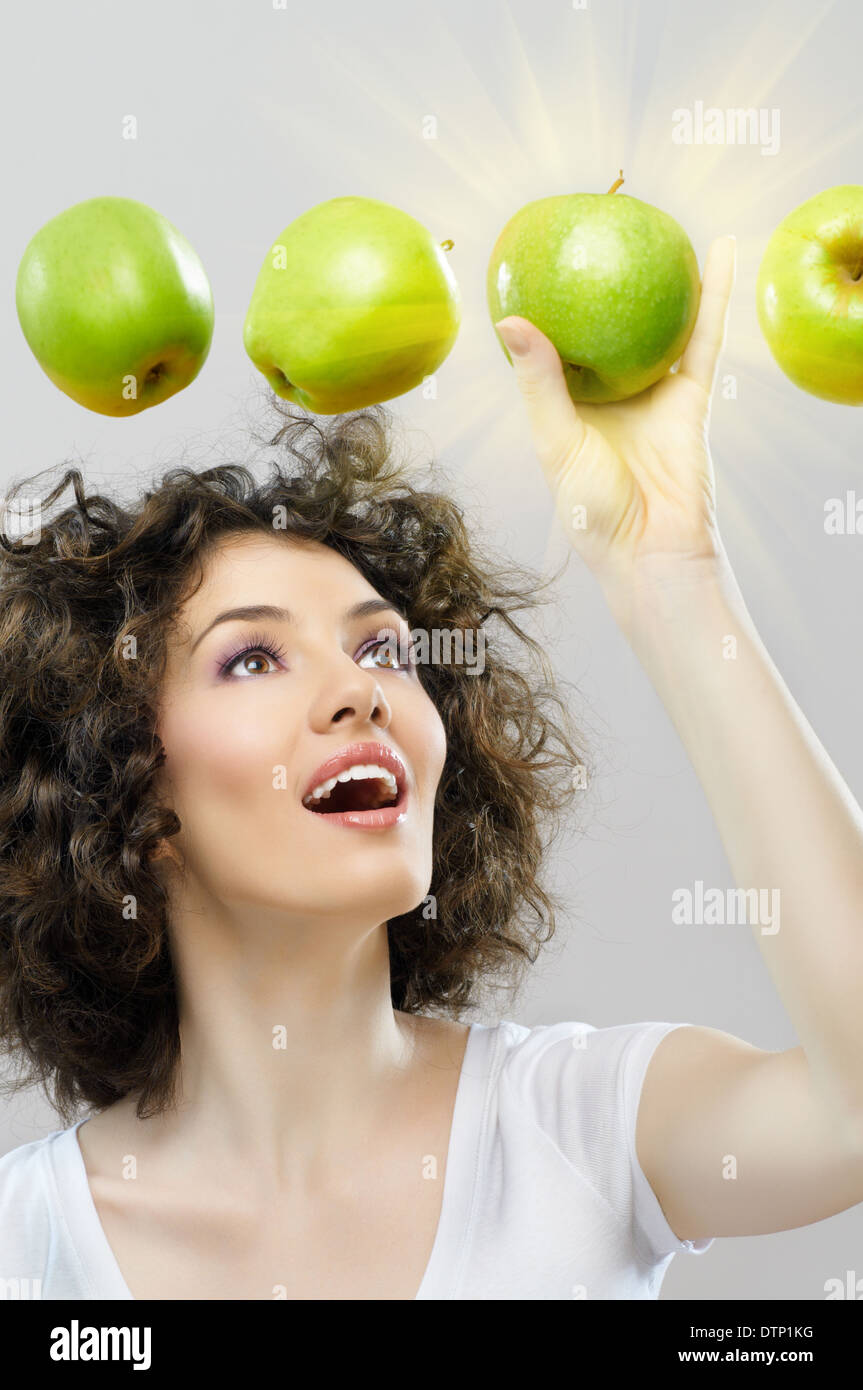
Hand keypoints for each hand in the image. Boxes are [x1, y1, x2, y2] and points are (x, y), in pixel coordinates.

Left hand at [495, 236, 735, 605]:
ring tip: (659, 221)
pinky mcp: (692, 395)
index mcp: (570, 407)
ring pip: (659, 323)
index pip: (553, 348)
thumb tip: (512, 318)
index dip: (545, 308)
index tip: (532, 260)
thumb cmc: (592, 508)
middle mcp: (611, 395)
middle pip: (608, 326)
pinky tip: (719, 248)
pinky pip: (704, 334)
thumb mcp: (554, 441)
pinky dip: (715, 292)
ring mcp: (652, 392)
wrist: (651, 550)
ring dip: (664, 277)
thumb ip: (540, 380)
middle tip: (596, 226)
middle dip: (605, 284)